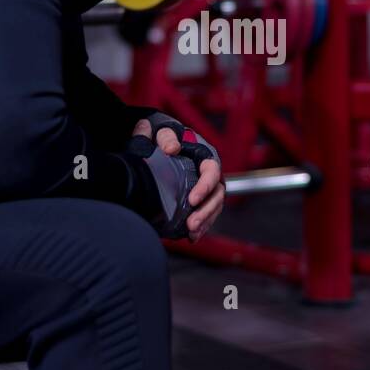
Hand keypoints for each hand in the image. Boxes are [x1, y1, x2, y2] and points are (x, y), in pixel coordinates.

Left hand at [132, 118, 224, 241]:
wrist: (154, 147)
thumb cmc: (161, 137)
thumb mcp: (161, 131)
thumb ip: (165, 136)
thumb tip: (172, 148)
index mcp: (204, 156)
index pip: (212, 172)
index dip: (205, 187)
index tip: (192, 200)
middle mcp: (209, 175)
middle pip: (216, 195)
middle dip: (206, 211)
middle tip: (191, 224)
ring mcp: (206, 190)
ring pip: (213, 208)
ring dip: (205, 222)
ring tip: (191, 233)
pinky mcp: (198, 202)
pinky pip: (205, 216)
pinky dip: (200, 227)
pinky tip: (191, 237)